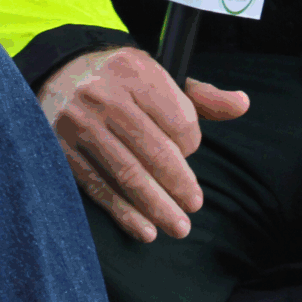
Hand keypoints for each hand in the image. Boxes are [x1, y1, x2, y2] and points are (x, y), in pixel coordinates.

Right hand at [37, 47, 248, 242]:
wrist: (59, 72)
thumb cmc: (120, 80)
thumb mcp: (159, 75)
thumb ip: (200, 96)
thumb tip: (242, 104)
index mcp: (135, 72)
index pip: (178, 120)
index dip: (191, 146)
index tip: (189, 156)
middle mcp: (105, 94)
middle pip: (154, 150)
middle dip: (179, 185)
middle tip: (194, 207)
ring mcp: (80, 123)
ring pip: (127, 173)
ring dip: (157, 206)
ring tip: (178, 226)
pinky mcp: (61, 148)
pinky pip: (98, 186)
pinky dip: (123, 212)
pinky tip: (144, 229)